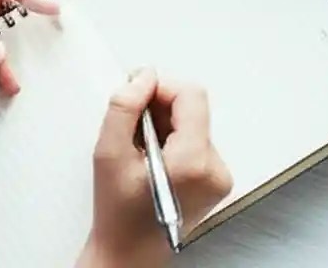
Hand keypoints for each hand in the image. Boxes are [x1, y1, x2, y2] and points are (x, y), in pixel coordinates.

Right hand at [78, 70, 232, 267]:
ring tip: (138, 146)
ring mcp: (219, 175)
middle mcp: (215, 168)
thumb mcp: (108, 154)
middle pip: (193, 108)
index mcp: (193, 161)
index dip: (159, 86)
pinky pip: (196, 140)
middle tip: (130, 123)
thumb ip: (125, 107)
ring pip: (193, 122)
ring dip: (163, 123)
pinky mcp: (215, 179)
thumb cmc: (117, 215)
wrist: (129, 253)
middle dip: (159, 106)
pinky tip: (151, 157)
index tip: (135, 91)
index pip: (190, 95)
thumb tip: (143, 77)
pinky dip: (172, 138)